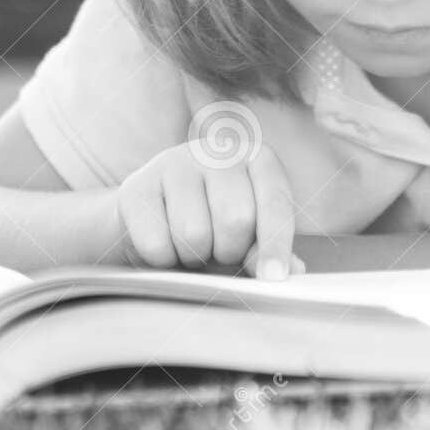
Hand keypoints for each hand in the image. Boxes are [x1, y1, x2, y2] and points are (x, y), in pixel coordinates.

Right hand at [112, 140, 303, 278]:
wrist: (149, 219)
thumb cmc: (212, 226)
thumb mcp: (248, 237)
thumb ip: (268, 251)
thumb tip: (292, 270)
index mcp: (257, 159)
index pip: (274, 203)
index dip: (275, 245)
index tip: (273, 278)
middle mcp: (217, 151)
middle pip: (235, 219)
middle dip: (228, 251)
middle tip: (218, 252)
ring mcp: (174, 162)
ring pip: (193, 233)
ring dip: (194, 257)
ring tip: (191, 246)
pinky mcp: (136, 186)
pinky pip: (156, 243)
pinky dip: (162, 260)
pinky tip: (163, 244)